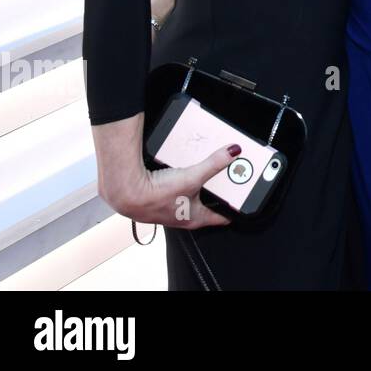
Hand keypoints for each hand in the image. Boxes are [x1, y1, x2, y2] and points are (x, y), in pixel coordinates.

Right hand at [102, 146, 238, 228]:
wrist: (125, 193)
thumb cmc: (156, 194)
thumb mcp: (192, 177)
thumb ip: (214, 164)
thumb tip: (234, 152)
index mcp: (195, 218)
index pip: (221, 217)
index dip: (234, 209)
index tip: (244, 203)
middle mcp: (183, 217)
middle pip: (208, 204)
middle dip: (219, 193)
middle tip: (230, 179)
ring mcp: (171, 209)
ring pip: (192, 197)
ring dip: (199, 185)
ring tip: (206, 171)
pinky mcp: (159, 200)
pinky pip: (178, 190)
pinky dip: (183, 181)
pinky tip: (182, 170)